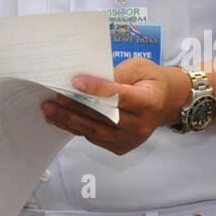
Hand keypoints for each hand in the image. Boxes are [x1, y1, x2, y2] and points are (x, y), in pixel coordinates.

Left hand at [41, 58, 187, 155]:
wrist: (166, 102)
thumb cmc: (151, 81)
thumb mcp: (139, 67)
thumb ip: (117, 73)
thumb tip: (88, 80)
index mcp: (149, 102)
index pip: (118, 97)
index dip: (96, 90)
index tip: (74, 82)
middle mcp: (141, 125)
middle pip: (102, 117)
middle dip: (75, 106)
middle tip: (54, 96)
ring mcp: (131, 139)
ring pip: (94, 131)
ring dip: (69, 120)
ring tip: (49, 109)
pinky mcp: (122, 147)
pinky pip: (94, 138)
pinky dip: (76, 128)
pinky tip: (60, 119)